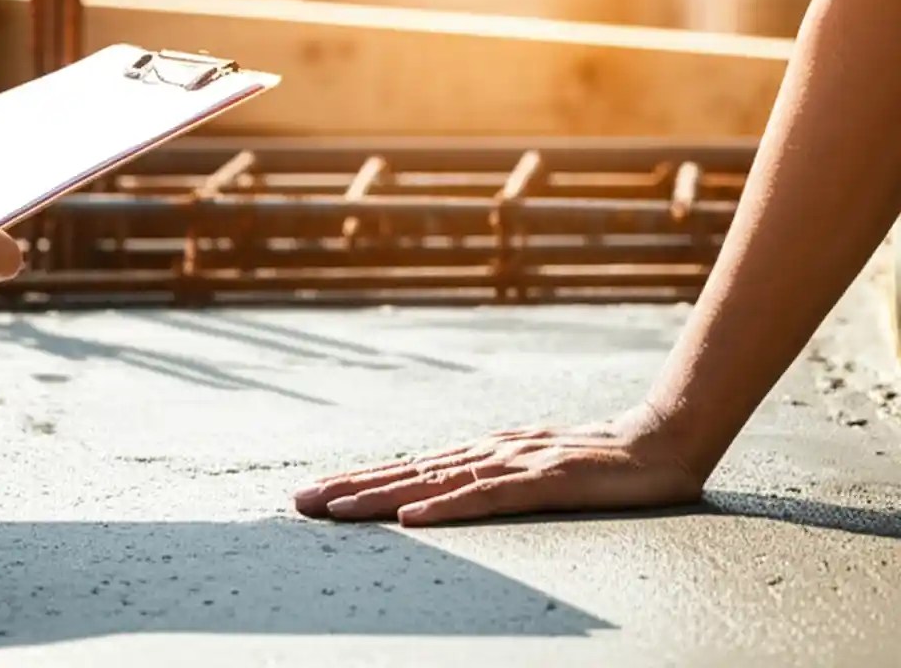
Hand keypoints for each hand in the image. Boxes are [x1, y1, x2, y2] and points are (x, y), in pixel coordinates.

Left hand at [292, 407, 703, 526]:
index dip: (361, 482)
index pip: (410, 469)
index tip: (315, 496)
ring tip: (337, 511)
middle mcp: (488, 452)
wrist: (663, 442)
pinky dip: (448, 508)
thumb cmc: (599, 464)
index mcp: (483, 453)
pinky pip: (489, 498)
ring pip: (436, 482)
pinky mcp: (546, 480)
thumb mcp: (534, 472)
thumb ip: (493, 481)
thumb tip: (444, 497)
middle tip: (300, 504)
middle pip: (408, 472)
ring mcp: (516, 463)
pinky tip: (413, 519)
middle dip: (351, 488)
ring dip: (383, 497)